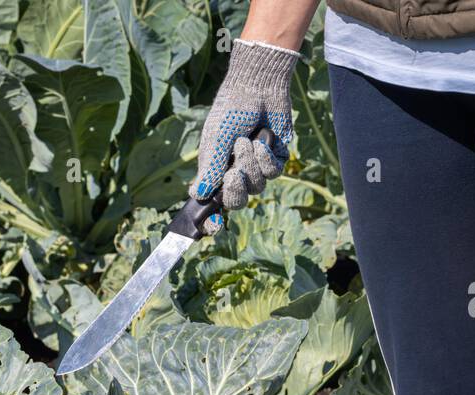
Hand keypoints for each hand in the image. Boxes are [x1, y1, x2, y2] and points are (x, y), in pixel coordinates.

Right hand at [191, 39, 297, 234]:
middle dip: (236, 189)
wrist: (258, 87)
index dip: (211, 219)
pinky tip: (263, 139)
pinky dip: (267, 157)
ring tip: (247, 139)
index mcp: (216, 170)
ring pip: (258, 186)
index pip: (213, 202)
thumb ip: (209, 169)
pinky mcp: (277, 158)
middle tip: (233, 172)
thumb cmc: (231, 110)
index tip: (210, 227)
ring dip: (252, 164)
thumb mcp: (215, 141)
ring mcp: (257, 167)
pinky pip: (274, 172)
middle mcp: (236, 172)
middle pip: (237, 201)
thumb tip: (197, 196)